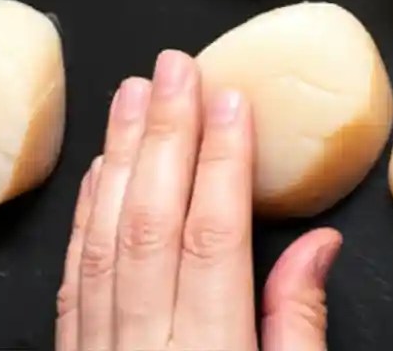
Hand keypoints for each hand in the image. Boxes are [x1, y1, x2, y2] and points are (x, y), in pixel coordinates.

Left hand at [55, 50, 341, 350]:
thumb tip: (319, 244)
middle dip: (164, 135)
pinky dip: (85, 216)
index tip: (231, 101)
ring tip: (131, 94)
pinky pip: (73, 278)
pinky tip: (99, 170)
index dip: (222, 162)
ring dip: (120, 158)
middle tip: (174, 69)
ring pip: (104, 240)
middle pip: (151, 223)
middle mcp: (148, 348)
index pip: (214, 238)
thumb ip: (300, 326)